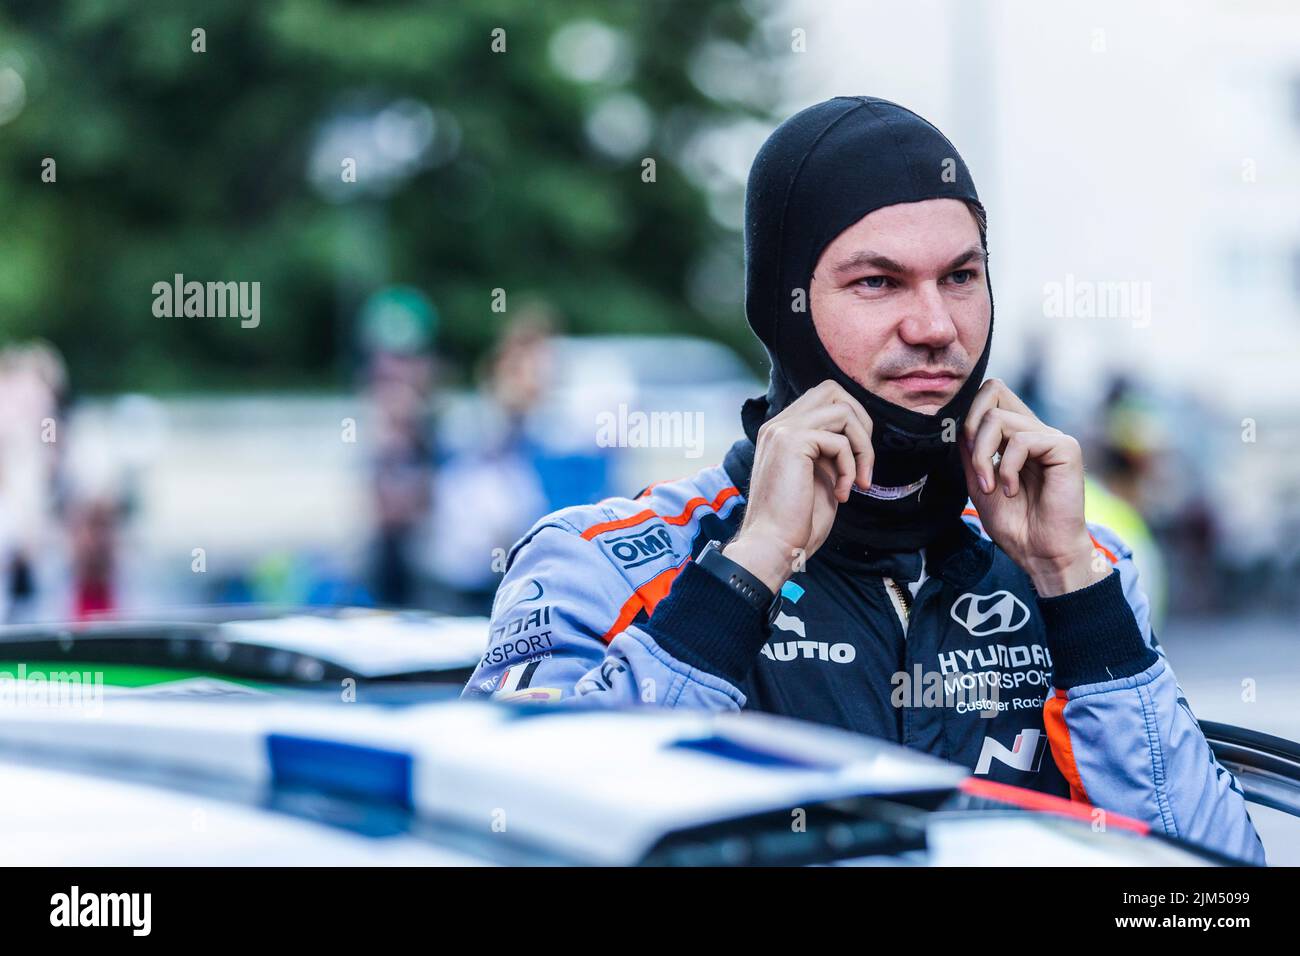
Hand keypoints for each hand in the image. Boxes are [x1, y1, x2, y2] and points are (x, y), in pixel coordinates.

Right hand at [724, 381, 873, 592]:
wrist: (772, 544)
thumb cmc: (795, 521)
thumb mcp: (819, 476)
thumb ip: (830, 450)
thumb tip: (857, 435)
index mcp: (782, 431)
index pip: (824, 398)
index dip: (852, 422)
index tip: (858, 460)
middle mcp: (778, 424)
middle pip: (833, 390)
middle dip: (861, 422)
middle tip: (863, 460)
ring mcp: (782, 430)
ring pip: (843, 411)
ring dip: (863, 447)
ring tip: (858, 480)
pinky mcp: (791, 442)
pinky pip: (840, 441)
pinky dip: (851, 467)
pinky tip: (842, 493)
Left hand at [960, 379, 1110, 596]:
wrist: (1040, 552)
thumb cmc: (1014, 524)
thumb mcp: (979, 482)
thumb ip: (970, 450)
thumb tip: (956, 421)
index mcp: (1015, 435)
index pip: (990, 394)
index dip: (968, 413)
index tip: (965, 452)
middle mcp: (1034, 430)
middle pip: (993, 390)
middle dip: (971, 428)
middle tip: (976, 466)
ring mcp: (1050, 437)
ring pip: (998, 419)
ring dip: (983, 457)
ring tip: (993, 487)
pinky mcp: (1065, 448)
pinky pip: (1021, 440)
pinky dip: (1007, 468)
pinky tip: (1011, 490)